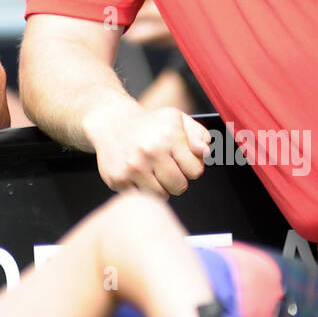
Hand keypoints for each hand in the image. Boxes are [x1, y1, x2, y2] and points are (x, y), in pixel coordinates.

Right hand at [83, 103, 211, 196]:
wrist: (111, 122)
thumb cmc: (149, 123)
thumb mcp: (177, 120)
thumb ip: (198, 134)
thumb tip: (206, 152)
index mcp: (169, 136)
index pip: (196, 171)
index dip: (190, 166)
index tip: (180, 159)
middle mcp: (151, 151)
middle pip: (180, 186)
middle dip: (176, 179)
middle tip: (165, 166)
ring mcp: (133, 167)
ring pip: (162, 195)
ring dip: (160, 186)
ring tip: (151, 170)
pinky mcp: (118, 178)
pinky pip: (141, 196)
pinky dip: (141, 188)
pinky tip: (136, 172)